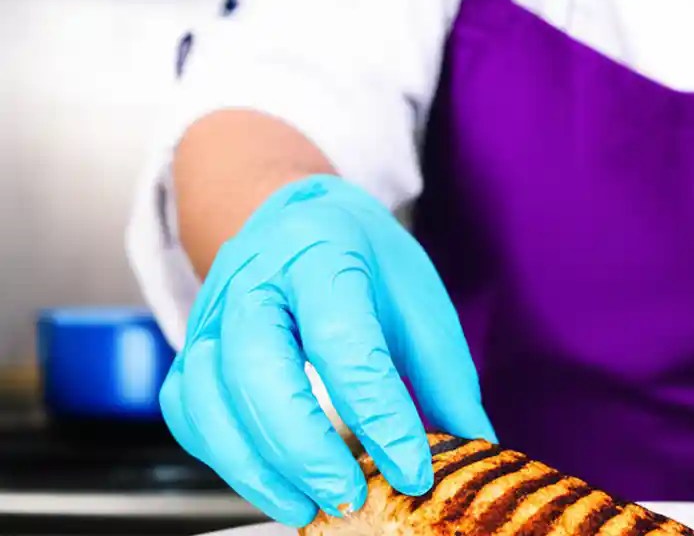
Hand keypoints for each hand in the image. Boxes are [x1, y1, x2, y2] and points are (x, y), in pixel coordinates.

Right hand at [160, 175, 493, 525]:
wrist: (296, 218)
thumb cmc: (363, 259)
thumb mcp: (418, 300)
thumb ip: (446, 377)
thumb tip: (475, 448)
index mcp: (322, 253)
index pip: (344, 342)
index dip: (380, 415)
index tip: (412, 472)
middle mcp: (254, 278)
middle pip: (258, 368)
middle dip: (304, 448)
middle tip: (350, 497)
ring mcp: (210, 312)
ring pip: (210, 397)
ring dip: (259, 468)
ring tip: (313, 509)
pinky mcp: (187, 347)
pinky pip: (188, 411)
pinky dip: (226, 459)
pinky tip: (273, 483)